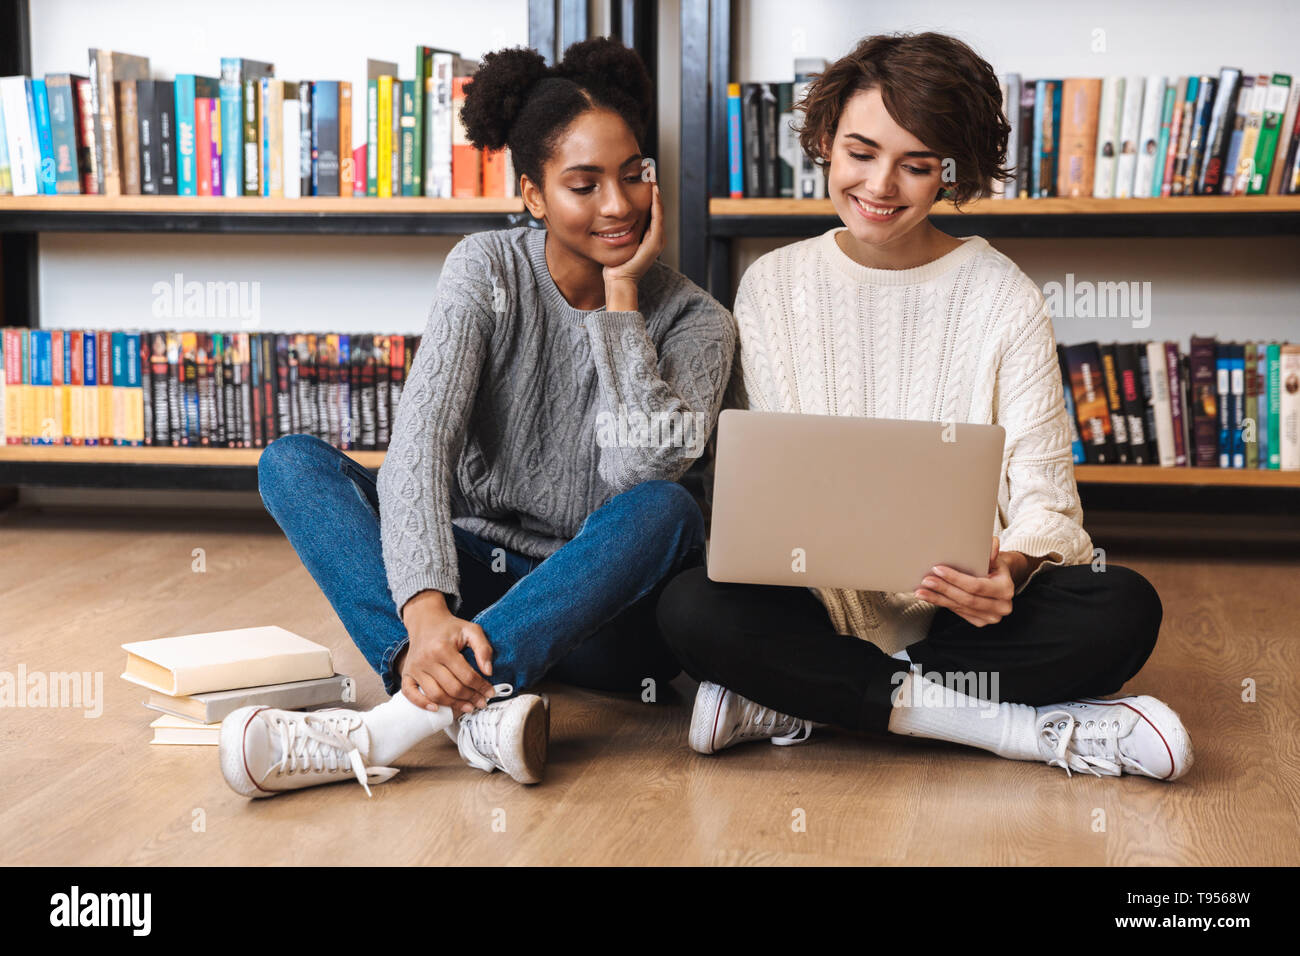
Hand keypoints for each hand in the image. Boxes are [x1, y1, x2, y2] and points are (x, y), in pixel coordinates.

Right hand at [399, 598, 496, 713]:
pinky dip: (422, 704)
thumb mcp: (472, 630)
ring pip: (435, 695)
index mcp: (443, 648)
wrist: (426, 622)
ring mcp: (415, 668)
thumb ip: (483, 648)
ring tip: (467, 707)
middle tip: (481, 702)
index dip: (481, 687)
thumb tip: (488, 672)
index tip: (490, 692)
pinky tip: (436, 709)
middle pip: (452, 688)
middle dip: (470, 698)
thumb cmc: (451, 628)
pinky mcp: (406, 673)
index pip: (466, 676)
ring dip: (453, 705)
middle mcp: (426, 659)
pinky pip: (410, 694)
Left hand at [602, 180, 663, 308]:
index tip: (641, 175)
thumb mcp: (613, 239)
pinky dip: (656, 205)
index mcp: (647, 235)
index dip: (647, 192)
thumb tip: (603, 213)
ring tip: (652, 177)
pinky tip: (652, 192)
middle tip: (649, 169)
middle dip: (653, 188)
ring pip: (659, 211)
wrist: (617, 281)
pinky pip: (657, 220)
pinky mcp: (655, 244)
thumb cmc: (613, 263)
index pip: (650, 208)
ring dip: (656, 193)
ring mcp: (657, 240)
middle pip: (656, 207)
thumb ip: (613, 227)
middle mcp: (655, 236)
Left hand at [913, 536, 1015, 627]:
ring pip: (959, 607)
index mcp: (1006, 589)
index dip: (955, 578)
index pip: (976, 586)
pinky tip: (930, 597)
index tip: (938, 570)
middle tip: (926, 580)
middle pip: (966, 599)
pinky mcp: (980, 622)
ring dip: (938, 598)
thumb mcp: (996, 559)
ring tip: (922, 591)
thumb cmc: (995, 568)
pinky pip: (958, 612)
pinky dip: (942, 603)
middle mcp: (1001, 607)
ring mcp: (990, 617)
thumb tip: (992, 543)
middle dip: (944, 589)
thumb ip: (992, 552)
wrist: (1001, 583)